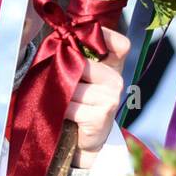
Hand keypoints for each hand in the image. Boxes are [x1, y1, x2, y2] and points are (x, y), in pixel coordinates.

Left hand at [65, 26, 128, 167]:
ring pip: (73, 85)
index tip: (79, 40)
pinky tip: (63, 113)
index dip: (103, 37)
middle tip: (55, 79)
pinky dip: (61, 109)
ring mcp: (111, 97)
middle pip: (82, 64)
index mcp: (113, 66)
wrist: (82, 138)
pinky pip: (71, 105)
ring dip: (59, 92)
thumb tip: (60, 41)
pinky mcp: (102, 115)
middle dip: (63, 70)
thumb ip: (77, 57)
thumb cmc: (78, 103)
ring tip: (58, 98)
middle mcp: (116, 79)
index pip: (120, 44)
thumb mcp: (81, 77)